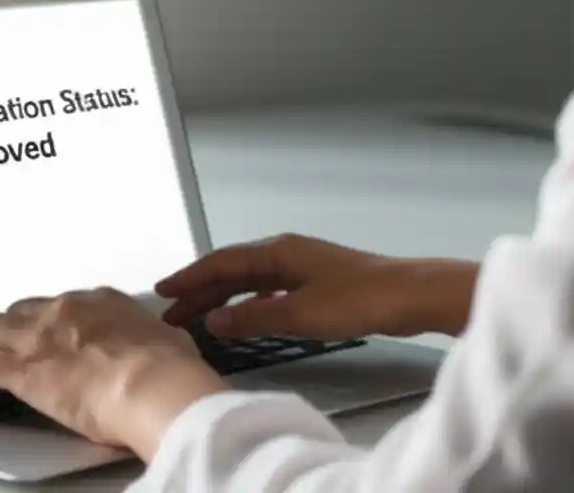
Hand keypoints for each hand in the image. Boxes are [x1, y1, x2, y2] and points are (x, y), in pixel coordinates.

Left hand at [0, 287, 226, 461]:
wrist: (152, 384)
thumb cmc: (167, 367)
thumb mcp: (169, 338)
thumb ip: (154, 338)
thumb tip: (164, 346)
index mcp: (101, 302)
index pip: (64, 305)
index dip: (56, 324)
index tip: (59, 342)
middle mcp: (65, 310)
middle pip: (22, 311)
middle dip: (17, 331)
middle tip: (20, 354)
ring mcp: (39, 338)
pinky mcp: (22, 371)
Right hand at [157, 233, 478, 338]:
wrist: (411, 295)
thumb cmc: (361, 298)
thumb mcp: (299, 313)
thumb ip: (254, 318)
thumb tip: (214, 321)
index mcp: (278, 251)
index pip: (221, 262)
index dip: (190, 277)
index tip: (162, 291)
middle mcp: (288, 253)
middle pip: (233, 271)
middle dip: (200, 291)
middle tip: (172, 313)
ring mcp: (304, 267)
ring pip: (251, 282)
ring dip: (224, 300)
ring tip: (200, 319)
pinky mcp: (320, 284)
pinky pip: (271, 291)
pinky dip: (251, 304)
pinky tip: (248, 318)